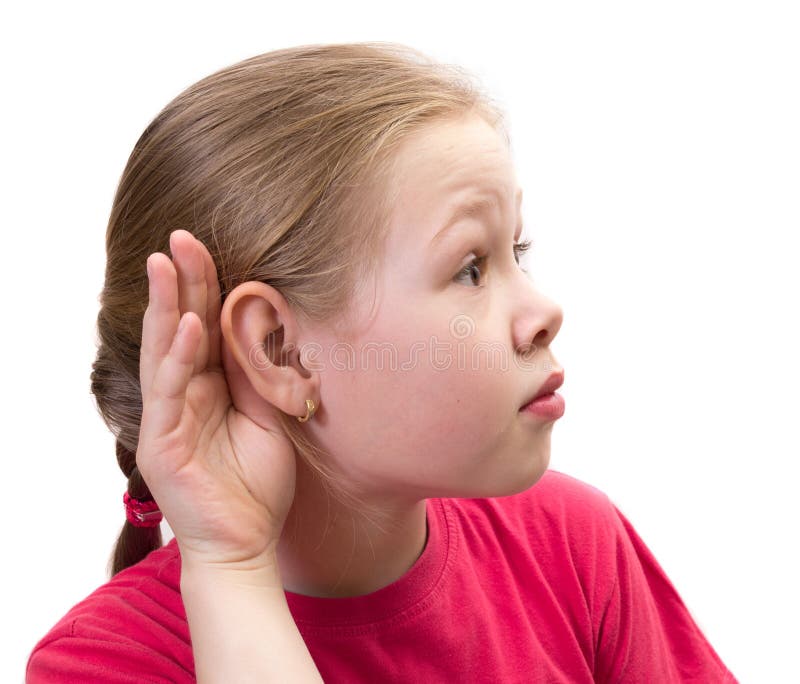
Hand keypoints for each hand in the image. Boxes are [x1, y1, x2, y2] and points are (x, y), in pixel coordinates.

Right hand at [136, 229, 297, 571]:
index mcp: (208, 388)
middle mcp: (183, 396)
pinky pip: (171, 393)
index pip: (205, 328)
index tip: (208, 246)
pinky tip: (189, 325)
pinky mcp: (162, 445)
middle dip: (182, 283)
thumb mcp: (267, 417)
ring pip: (166, 352)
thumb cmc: (257, 483)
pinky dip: (179, 358)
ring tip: (169, 263)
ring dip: (169, 307)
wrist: (248, 542)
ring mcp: (168, 418)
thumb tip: (262, 327)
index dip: (207, 288)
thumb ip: (259, 376)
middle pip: (181, 329)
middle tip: (181, 237)